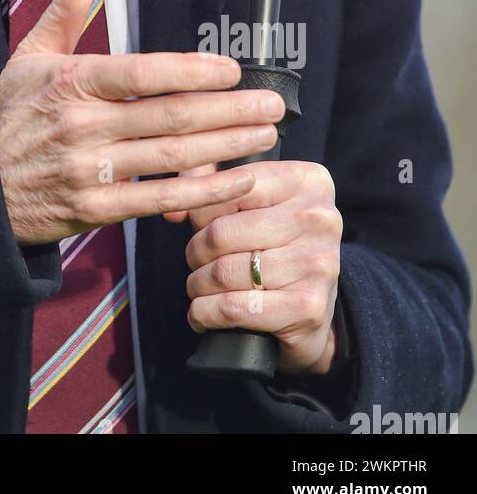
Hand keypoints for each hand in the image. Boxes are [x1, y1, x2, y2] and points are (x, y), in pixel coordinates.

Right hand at [0, 0, 288, 245]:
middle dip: (228, 110)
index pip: (140, 73)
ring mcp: (88, 171)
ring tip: (265, 135)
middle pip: (168, 117)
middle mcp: (80, 126)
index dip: (190, 72)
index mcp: (69, 82)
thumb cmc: (10, 114)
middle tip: (272, 104)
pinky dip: (203, 192)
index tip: (231, 69)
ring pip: (170, 159)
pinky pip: (158, 200)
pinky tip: (238, 179)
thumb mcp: (29, 55)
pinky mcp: (94, 210)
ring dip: (226, 147)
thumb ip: (65, 8)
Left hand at [166, 159, 342, 374]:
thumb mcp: (251, 201)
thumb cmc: (273, 244)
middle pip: (221, 233)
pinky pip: (233, 307)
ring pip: (223, 272)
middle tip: (195, 262)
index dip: (201, 212)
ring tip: (199, 286)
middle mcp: (319, 218)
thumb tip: (173, 207)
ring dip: (198, 285)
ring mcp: (317, 263)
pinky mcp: (308, 306)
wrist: (313, 309)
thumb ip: (209, 181)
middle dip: (195, 252)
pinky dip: (205, 313)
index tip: (200, 227)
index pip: (229, 188)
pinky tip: (202, 313)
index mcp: (307, 180)